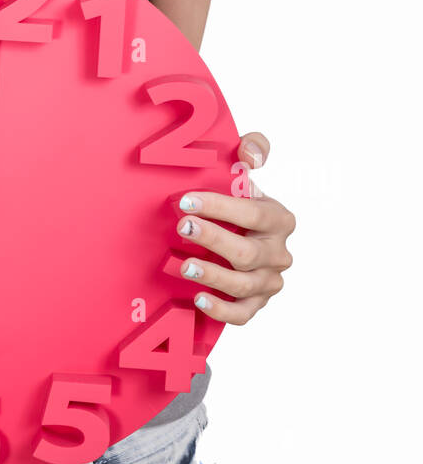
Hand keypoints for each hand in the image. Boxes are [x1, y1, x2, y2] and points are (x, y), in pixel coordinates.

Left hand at [174, 131, 294, 324]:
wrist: (244, 236)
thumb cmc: (241, 205)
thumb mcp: (247, 175)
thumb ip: (253, 150)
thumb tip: (249, 149)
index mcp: (279, 219)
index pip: (252, 214)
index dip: (220, 207)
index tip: (187, 201)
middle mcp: (278, 253)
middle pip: (247, 253)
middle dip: (213, 240)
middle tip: (183, 228)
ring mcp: (269, 281)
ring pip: (243, 285)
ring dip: (213, 275)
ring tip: (185, 266)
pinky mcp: (256, 303)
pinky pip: (243, 314)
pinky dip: (222, 310)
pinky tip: (199, 299)